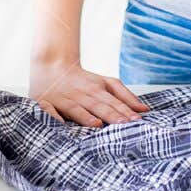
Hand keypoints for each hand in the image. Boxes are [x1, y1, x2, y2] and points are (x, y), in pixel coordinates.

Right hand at [30, 56, 149, 125]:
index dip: (125, 111)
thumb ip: (125, 96)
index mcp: (97, 89)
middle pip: (98, 105)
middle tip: (124, 125)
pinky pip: (48, 110)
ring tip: (97, 124)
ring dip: (86, 117)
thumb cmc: (82, 80)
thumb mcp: (105, 83)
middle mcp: (81, 94)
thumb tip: (144, 110)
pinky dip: (53, 117)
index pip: (113, 101)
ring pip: (76, 108)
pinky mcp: (45, 102)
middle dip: (111, 115)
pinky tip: (60, 124)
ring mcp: (63, 98)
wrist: (51, 65)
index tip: (137, 121)